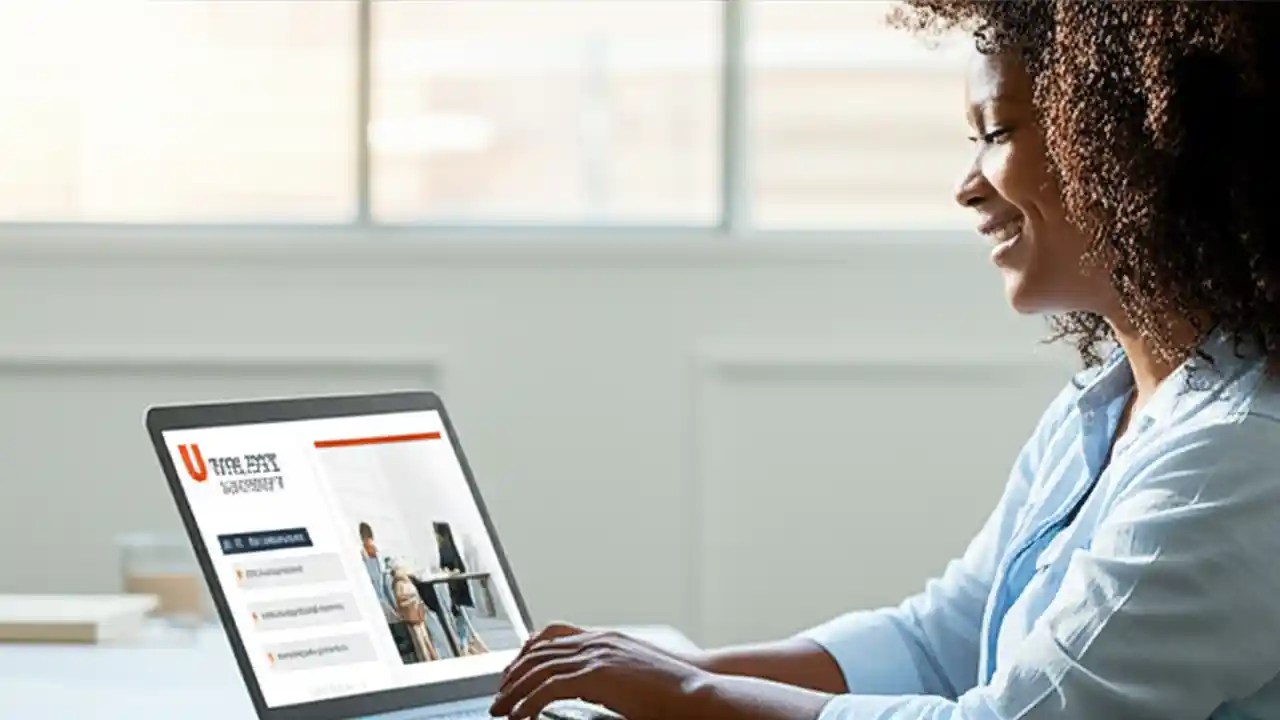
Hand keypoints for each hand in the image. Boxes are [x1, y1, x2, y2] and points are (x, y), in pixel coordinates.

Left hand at [490, 622, 709, 719]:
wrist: (694, 689)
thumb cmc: (673, 686)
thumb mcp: (635, 669)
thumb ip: (610, 670)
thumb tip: (594, 685)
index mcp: (604, 638)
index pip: (552, 636)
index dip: (527, 653)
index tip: (514, 673)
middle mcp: (596, 641)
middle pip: (539, 652)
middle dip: (515, 675)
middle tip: (500, 696)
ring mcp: (596, 656)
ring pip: (538, 669)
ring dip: (515, 692)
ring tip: (502, 711)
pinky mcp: (595, 676)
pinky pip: (548, 688)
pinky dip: (528, 703)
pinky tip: (521, 717)